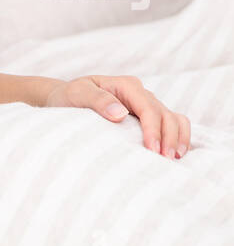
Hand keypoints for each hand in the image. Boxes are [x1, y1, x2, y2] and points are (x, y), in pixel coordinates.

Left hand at [42, 74, 190, 158]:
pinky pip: (171, 123)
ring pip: (173, 118)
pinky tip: (178, 153)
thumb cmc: (71, 96)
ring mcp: (146, 105)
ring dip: (178, 137)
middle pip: (165, 114)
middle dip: (169, 136)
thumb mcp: (78, 94)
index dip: (153, 129)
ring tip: (176, 158)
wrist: (66, 99)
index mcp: (126, 85)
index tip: (152, 149)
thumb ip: (97, 100)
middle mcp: (140, 93)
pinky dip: (179, 136)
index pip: (148, 107)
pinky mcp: (148, 117)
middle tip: (166, 160)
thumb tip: (120, 113)